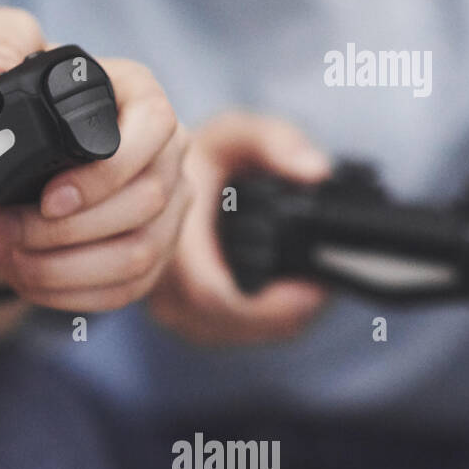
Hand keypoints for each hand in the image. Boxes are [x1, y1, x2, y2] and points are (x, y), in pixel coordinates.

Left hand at [0, 7, 190, 310]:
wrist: (14, 161)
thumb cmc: (18, 101)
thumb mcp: (0, 51)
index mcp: (140, 96)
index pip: (155, 128)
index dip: (106, 173)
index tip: (47, 198)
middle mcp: (167, 152)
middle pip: (147, 202)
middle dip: (67, 231)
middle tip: (3, 230)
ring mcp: (167, 208)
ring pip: (138, 255)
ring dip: (64, 267)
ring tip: (8, 255)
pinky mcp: (152, 254)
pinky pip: (126, 289)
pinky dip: (69, 293)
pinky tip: (27, 279)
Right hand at [149, 111, 331, 344]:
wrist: (148, 176)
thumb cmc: (195, 156)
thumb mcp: (234, 134)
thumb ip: (276, 142)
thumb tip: (316, 171)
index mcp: (167, 236)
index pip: (210, 294)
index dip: (267, 306)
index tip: (313, 289)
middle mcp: (154, 278)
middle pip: (224, 324)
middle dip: (282, 315)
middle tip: (320, 287)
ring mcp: (161, 302)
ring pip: (223, 334)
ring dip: (271, 321)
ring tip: (306, 290)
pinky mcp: (174, 314)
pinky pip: (218, 334)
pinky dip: (255, 323)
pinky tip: (281, 299)